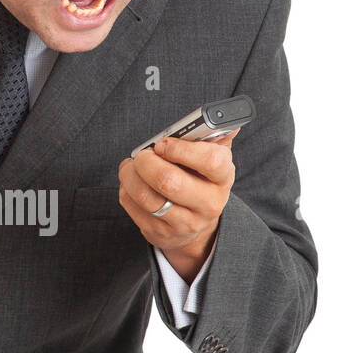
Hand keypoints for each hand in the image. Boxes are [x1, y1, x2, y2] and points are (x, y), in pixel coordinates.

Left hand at [117, 129, 240, 280]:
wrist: (196, 223)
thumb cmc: (201, 180)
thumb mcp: (214, 158)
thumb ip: (215, 137)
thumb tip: (227, 119)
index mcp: (222, 178)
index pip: (210, 161)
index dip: (181, 149)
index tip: (163, 143)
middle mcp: (208, 204)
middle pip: (170, 182)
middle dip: (147, 162)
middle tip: (142, 154)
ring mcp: (184, 223)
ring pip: (146, 197)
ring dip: (130, 175)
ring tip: (130, 165)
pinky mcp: (160, 233)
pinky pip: (133, 207)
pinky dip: (126, 190)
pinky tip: (131, 182)